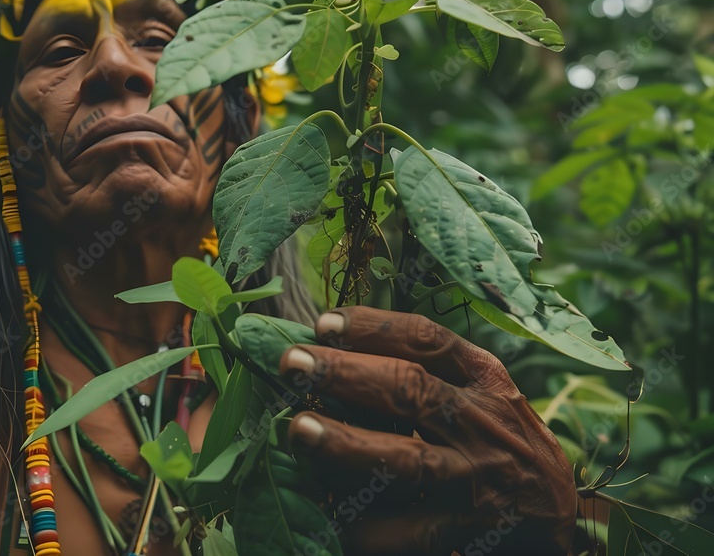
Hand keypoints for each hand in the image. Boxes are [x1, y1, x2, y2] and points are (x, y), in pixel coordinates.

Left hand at [279, 306, 575, 555]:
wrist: (560, 521)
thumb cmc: (501, 445)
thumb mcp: (479, 398)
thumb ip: (426, 376)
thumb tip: (336, 354)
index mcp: (486, 379)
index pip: (428, 340)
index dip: (373, 328)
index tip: (323, 323)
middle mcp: (487, 422)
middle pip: (411, 389)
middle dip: (346, 374)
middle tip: (292, 365)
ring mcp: (484, 478)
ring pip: (409, 459)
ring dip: (348, 445)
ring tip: (297, 431)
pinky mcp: (477, 529)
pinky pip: (414, 528)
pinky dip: (370, 524)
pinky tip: (331, 515)